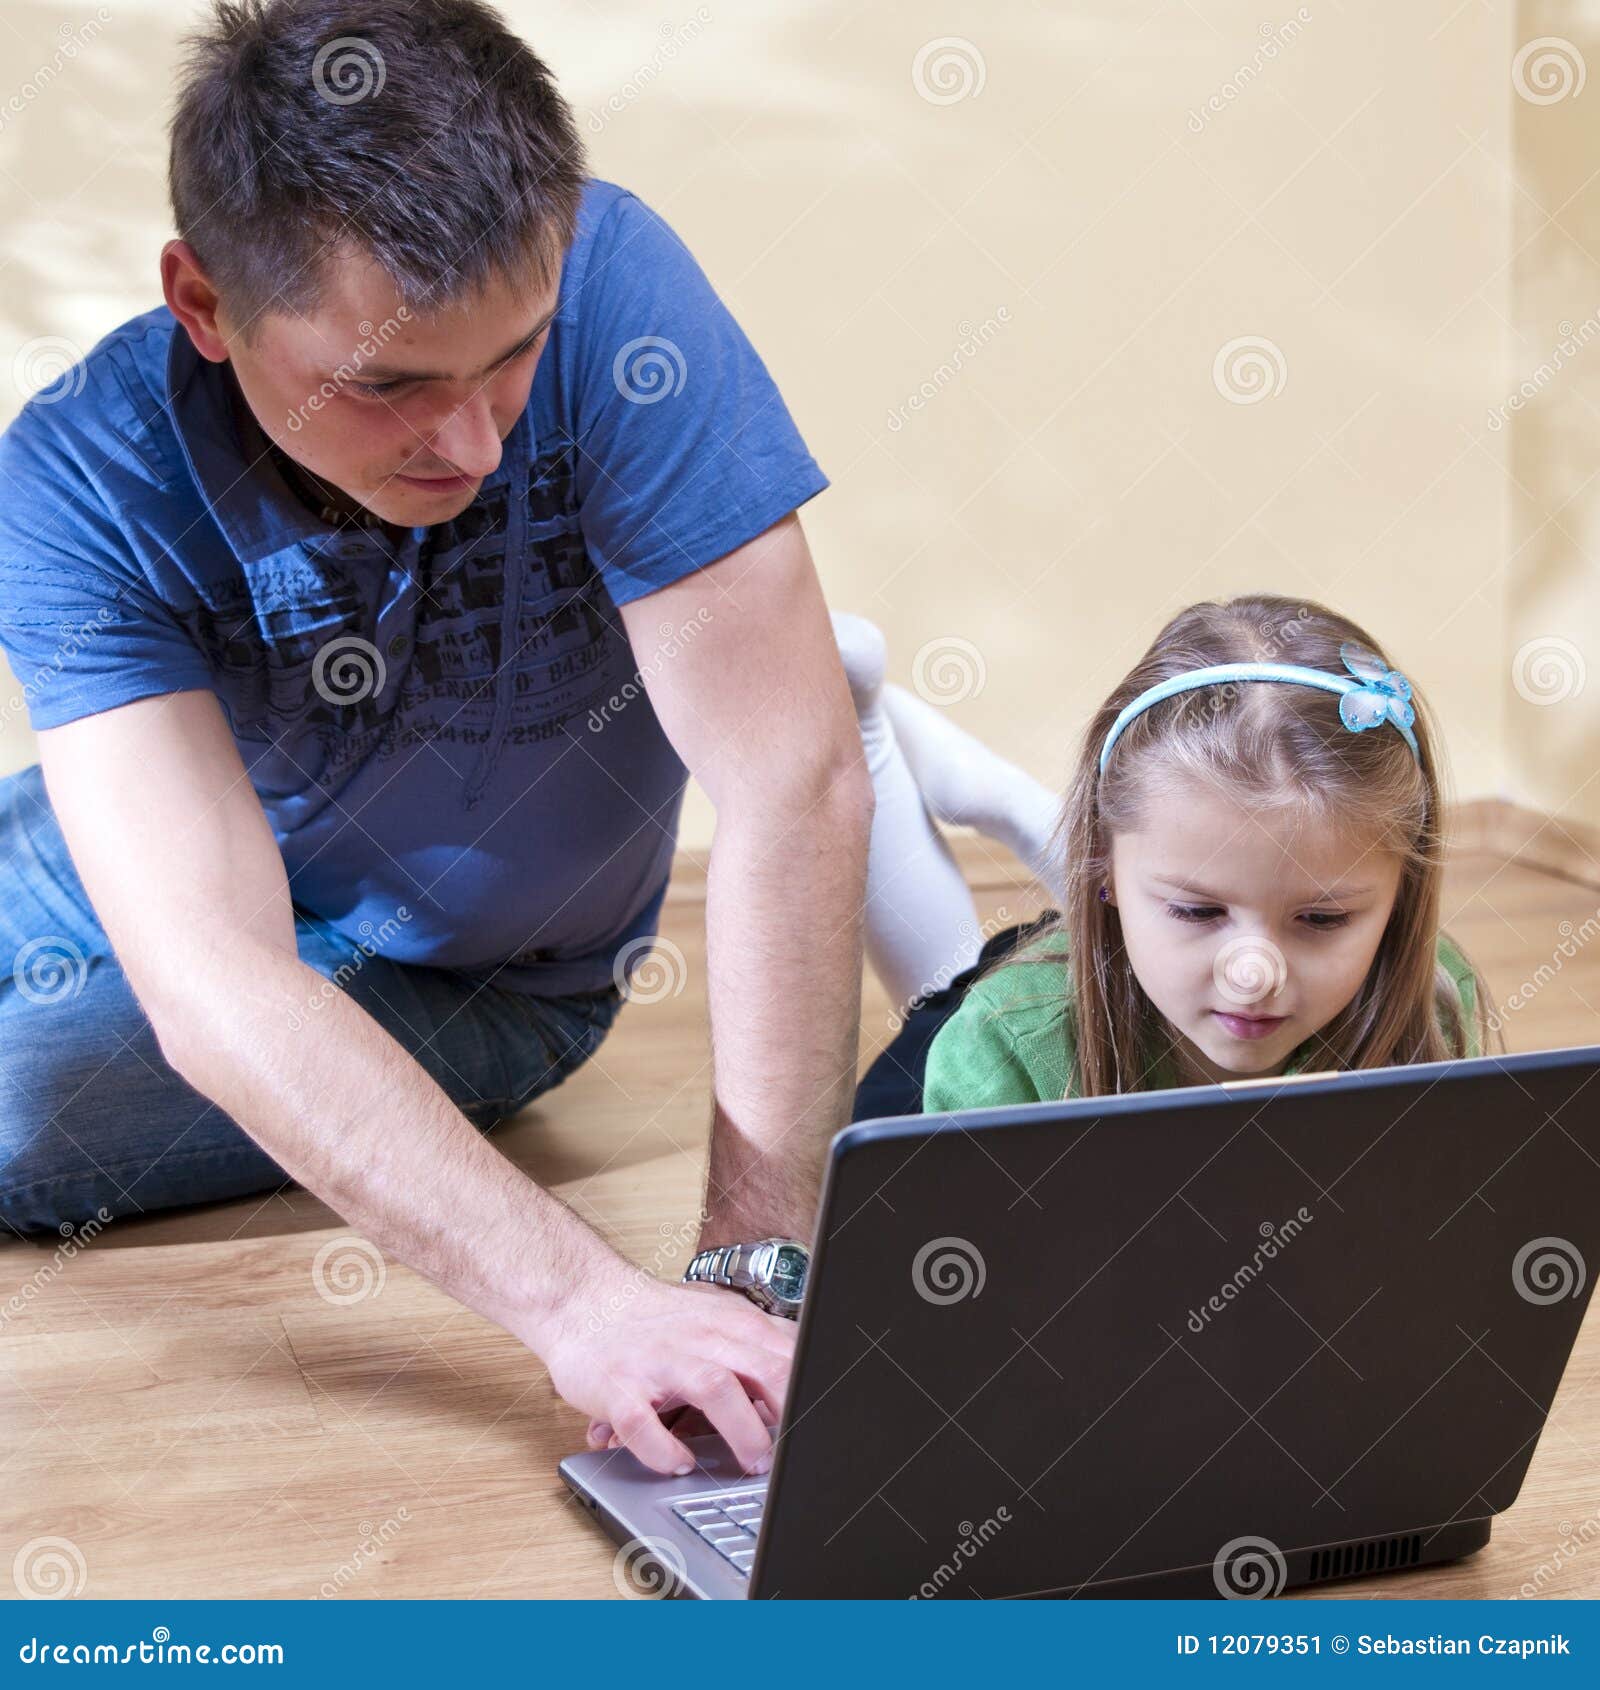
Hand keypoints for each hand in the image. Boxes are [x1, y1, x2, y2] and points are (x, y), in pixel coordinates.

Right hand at [537, 1274, 796, 1475]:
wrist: (583, 1301)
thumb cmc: (654, 1319)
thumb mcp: (718, 1317)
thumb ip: (758, 1346)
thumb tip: (801, 1384)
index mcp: (731, 1322)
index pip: (790, 1351)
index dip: (809, 1389)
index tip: (815, 1423)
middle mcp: (700, 1338)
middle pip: (765, 1367)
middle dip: (789, 1413)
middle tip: (792, 1452)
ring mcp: (659, 1362)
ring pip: (714, 1389)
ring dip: (743, 1431)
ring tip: (753, 1463)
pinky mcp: (617, 1387)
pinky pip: (643, 1424)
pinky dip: (664, 1450)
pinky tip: (679, 1464)